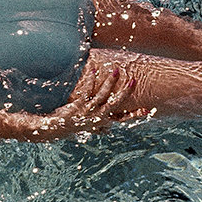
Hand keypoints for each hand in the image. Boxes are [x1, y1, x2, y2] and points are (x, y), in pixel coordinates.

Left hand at [23, 66, 146, 138]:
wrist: (54, 129)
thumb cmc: (73, 126)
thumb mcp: (87, 128)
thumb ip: (99, 128)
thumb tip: (108, 131)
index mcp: (102, 122)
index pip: (122, 118)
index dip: (134, 114)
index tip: (147, 110)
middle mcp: (97, 117)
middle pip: (115, 103)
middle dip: (124, 92)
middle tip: (133, 81)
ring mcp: (87, 111)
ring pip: (102, 95)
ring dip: (110, 83)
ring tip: (116, 70)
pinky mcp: (78, 105)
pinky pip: (86, 91)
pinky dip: (91, 80)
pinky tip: (95, 70)